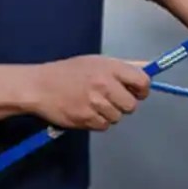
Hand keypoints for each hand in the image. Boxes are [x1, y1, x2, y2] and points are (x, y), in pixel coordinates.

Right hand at [28, 56, 149, 130]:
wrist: (39, 86)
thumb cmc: (68, 72)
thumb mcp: (95, 62)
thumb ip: (122, 68)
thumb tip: (147, 68)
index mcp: (110, 68)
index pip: (142, 82)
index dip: (142, 90)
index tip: (136, 92)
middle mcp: (105, 85)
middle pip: (131, 105)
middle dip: (124, 104)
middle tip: (111, 99)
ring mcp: (96, 103)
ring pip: (117, 117)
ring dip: (109, 114)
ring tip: (93, 104)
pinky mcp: (86, 119)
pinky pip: (103, 126)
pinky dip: (97, 122)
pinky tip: (86, 111)